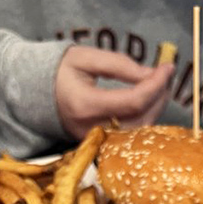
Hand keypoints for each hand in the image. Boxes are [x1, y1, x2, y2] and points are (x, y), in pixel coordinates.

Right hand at [55, 45, 174, 139]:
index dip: (156, 85)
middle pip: (140, 119)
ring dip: (155, 108)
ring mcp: (97, 141)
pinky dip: (145, 117)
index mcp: (85, 105)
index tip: (167, 67)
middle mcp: (92, 129)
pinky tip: (148, 100)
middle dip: (159, 96)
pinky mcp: (100, 145)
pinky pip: (131, 136)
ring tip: (158, 85)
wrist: (35, 95)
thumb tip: (151, 74)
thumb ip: (119, 65)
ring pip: (139, 131)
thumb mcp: (85, 58)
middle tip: (165, 75)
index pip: (133, 101)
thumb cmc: (59, 71)